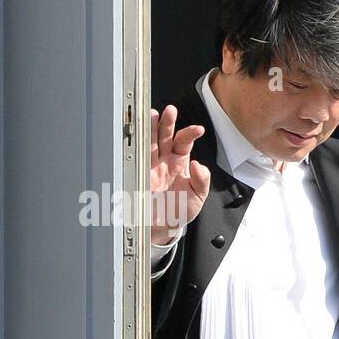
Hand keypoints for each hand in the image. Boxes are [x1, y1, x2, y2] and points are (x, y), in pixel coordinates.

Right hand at [150, 105, 209, 245]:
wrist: (161, 227)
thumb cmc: (180, 211)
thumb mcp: (198, 197)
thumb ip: (202, 180)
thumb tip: (199, 166)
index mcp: (179, 163)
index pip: (184, 142)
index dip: (190, 134)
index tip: (198, 129)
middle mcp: (163, 160)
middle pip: (165, 136)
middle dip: (167, 122)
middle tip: (170, 111)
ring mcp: (149, 165)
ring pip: (149, 141)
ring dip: (151, 128)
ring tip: (153, 115)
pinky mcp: (138, 173)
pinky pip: (136, 155)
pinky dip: (136, 144)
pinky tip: (138, 133)